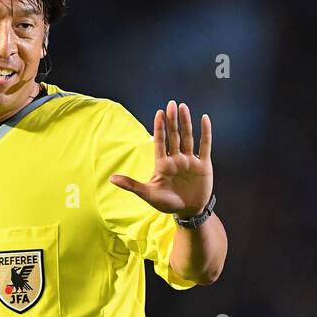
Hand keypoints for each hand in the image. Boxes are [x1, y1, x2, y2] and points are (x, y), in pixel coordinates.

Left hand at [109, 100, 212, 217]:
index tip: (159, 113)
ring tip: (183, 107)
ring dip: (186, 123)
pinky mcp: (203, 164)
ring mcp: (190, 161)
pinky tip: (204, 118)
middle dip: (172, 120)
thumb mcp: (148, 194)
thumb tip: (111, 179)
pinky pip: (204, 146)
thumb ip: (132, 185)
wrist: (188, 212)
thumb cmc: (167, 203)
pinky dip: (205, 132)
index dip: (160, 128)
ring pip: (188, 137)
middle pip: (174, 136)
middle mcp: (176, 159)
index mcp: (163, 164)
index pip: (160, 142)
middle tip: (171, 104)